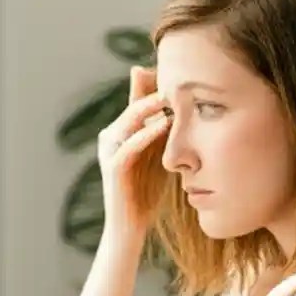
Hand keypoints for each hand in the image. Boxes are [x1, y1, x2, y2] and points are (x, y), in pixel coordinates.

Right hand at [96, 66, 169, 243]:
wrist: (130, 226)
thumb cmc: (146, 192)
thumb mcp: (158, 155)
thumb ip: (164, 132)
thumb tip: (186, 107)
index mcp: (122, 131)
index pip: (138, 99)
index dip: (155, 84)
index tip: (181, 69)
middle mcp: (111, 136)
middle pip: (133, 105)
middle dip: (153, 89)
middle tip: (177, 74)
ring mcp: (109, 152)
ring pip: (129, 120)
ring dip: (149, 106)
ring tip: (171, 94)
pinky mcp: (113, 168)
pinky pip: (129, 145)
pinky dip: (146, 133)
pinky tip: (164, 124)